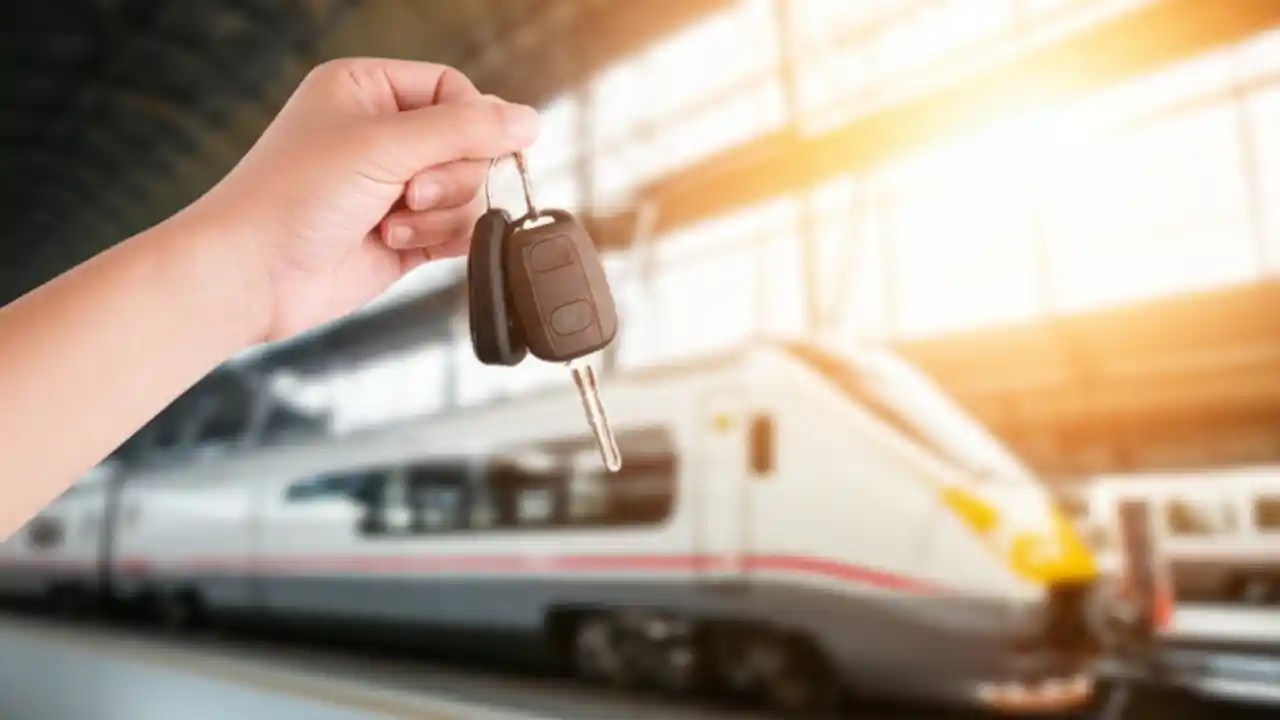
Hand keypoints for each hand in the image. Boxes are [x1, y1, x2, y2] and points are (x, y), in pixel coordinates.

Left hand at [191, 58, 539, 342]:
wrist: (251, 274)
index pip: (454, 89)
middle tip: (406, 193)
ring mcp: (393, 188)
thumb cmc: (292, 195)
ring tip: (390, 224)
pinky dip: (439, 239)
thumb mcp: (384, 145)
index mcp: (368, 89)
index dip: (472, 121)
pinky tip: (398, 243)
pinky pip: (456, 231)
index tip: (469, 148)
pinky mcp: (402, 236)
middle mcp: (382, 135)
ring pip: (467, 192)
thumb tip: (530, 121)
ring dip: (438, 213)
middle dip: (448, 177)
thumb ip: (465, 131)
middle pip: (469, 146)